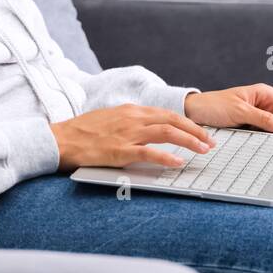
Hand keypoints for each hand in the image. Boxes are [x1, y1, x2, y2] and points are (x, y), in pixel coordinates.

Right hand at [50, 103, 218, 171]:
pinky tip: (178, 162)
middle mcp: (132, 118)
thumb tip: (152, 130)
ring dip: (189, 141)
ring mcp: (127, 133)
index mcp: (132, 110)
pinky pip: (148, 153)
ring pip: (166, 133)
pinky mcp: (119, 150)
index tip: (201, 133)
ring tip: (203, 151)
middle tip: (211, 142)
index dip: (188, 123)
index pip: (168, 114)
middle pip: (173, 120)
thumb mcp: (112, 119)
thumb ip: (132, 123)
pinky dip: (166, 157)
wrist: (61, 139)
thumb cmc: (84, 132)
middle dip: (196, 131)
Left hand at [183, 83, 272, 134]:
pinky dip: (265, 140)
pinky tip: (259, 143)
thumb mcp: (240, 111)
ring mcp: (258, 117)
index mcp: (265, 94)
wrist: (194, 113)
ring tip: (267, 141)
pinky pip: (264, 135)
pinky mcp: (250, 128)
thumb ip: (263, 119)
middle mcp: (264, 104)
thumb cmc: (214, 105)